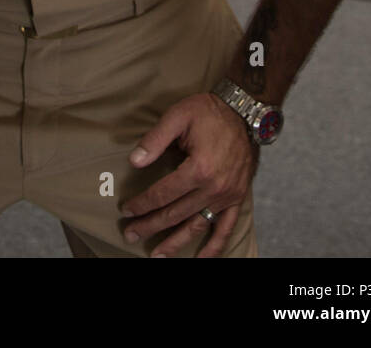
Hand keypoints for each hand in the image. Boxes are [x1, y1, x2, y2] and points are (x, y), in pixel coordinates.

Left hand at [118, 91, 258, 256]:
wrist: (244, 113)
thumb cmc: (208, 112)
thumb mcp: (177, 116)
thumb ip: (155, 140)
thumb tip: (134, 162)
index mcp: (199, 168)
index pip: (163, 194)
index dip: (143, 203)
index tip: (126, 211)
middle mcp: (214, 188)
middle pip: (176, 214)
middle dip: (151, 226)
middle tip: (131, 234)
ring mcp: (227, 196)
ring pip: (198, 226)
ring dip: (177, 243)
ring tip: (158, 255)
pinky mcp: (237, 199)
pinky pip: (226, 228)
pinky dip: (215, 247)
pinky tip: (202, 259)